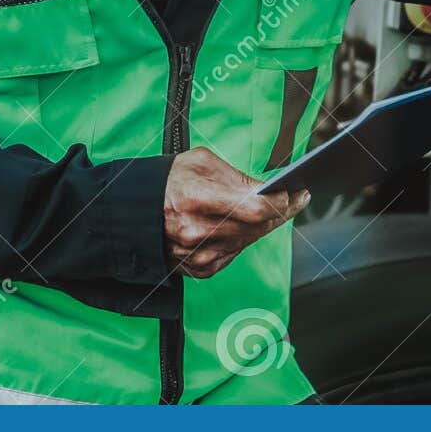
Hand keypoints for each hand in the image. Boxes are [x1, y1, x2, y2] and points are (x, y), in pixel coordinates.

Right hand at [163, 147, 308, 277]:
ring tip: (269, 208)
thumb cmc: (167, 182)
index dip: (281, 202)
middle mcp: (197, 231)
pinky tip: (239, 224)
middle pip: (258, 226)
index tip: (295, 192)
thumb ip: (237, 176)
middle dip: (280, 211)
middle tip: (294, 199)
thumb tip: (268, 190)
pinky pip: (236, 253)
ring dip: (262, 225)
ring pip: (250, 241)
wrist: (134, 214)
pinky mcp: (200, 269)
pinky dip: (242, 238)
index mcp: (195, 198)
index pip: (255, 208)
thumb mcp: (200, 162)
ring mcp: (198, 254)